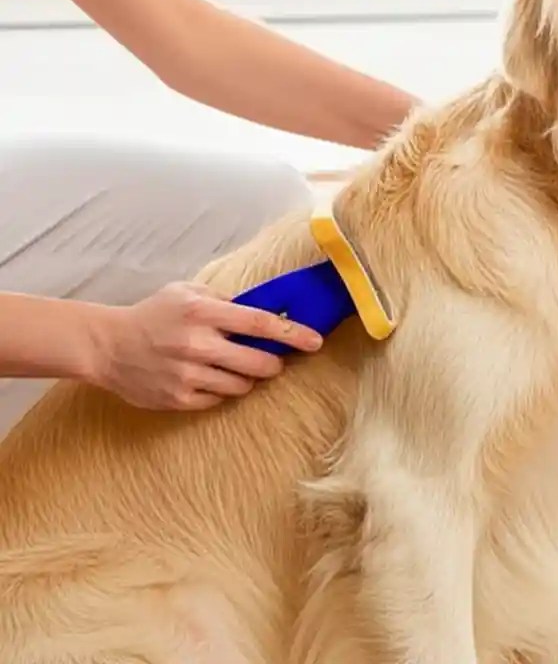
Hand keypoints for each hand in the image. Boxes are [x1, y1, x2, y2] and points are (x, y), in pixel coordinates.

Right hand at [87, 281, 322, 410]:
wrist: (107, 346)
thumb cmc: (154, 314)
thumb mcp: (187, 292)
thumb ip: (226, 300)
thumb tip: (270, 309)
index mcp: (201, 312)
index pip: (260, 323)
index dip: (293, 333)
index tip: (316, 341)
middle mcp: (197, 344)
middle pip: (259, 363)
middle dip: (273, 363)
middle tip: (271, 360)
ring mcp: (187, 374)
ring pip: (242, 385)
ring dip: (246, 378)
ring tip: (230, 366)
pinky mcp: (179, 398)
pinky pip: (219, 399)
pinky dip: (221, 390)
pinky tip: (207, 378)